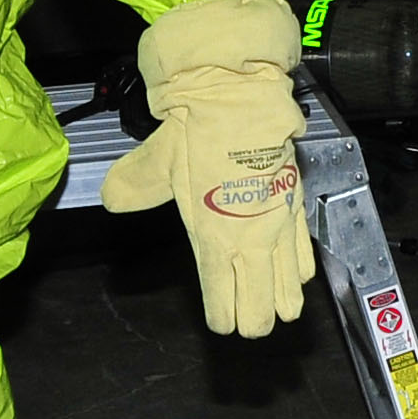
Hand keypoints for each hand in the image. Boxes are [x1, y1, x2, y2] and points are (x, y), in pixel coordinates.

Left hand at [100, 0, 318, 336]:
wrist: (240, 97)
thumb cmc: (197, 132)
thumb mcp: (156, 162)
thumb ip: (133, 187)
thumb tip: (111, 198)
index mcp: (213, 241)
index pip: (224, 309)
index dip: (221, 321)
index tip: (218, 319)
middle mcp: (251, 245)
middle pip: (262, 316)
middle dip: (251, 322)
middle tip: (242, 312)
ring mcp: (280, 229)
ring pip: (291, 295)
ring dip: (278, 302)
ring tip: (267, 298)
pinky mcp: (298, 209)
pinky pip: (306, 259)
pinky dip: (297, 273)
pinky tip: (288, 269)